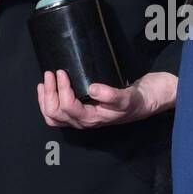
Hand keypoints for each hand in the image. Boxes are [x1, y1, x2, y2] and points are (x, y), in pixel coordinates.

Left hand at [37, 69, 176, 128]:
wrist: (147, 100)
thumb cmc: (137, 100)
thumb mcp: (126, 97)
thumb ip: (111, 95)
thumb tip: (92, 89)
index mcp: (93, 119)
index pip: (68, 109)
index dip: (61, 91)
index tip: (62, 72)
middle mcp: (84, 121)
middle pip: (55, 115)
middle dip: (49, 94)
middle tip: (51, 74)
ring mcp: (81, 116)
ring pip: (53, 116)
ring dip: (45, 99)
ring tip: (45, 80)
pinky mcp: (81, 109)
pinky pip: (58, 111)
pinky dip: (49, 100)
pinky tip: (47, 87)